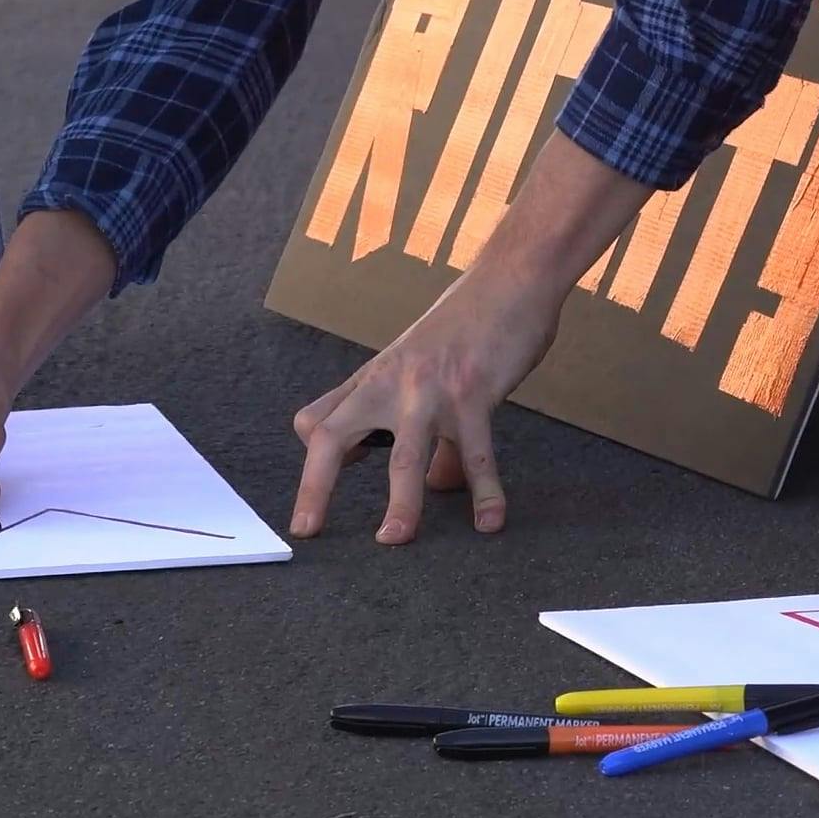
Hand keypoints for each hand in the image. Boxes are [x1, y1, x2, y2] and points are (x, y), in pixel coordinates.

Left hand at [289, 257, 565, 541]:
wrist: (510, 278)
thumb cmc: (470, 322)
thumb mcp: (428, 366)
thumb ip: (422, 424)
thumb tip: (438, 485)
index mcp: (375, 377)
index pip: (320, 420)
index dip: (314, 463)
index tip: (317, 499)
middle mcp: (391, 384)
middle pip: (333, 437)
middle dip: (316, 487)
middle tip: (308, 529)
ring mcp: (430, 390)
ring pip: (405, 457)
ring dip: (401, 504)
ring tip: (395, 539)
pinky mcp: (473, 394)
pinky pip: (476, 455)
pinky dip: (485, 493)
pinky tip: (490, 521)